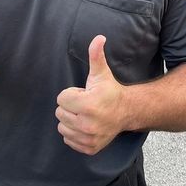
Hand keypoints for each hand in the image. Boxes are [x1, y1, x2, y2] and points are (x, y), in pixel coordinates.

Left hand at [56, 35, 124, 154]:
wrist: (126, 112)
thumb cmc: (110, 91)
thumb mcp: (101, 72)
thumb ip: (96, 55)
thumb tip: (99, 37)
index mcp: (88, 105)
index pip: (61, 98)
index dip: (71, 94)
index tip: (84, 94)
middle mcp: (88, 124)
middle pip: (60, 113)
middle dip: (70, 107)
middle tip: (85, 104)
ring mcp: (89, 138)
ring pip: (62, 127)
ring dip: (70, 120)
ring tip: (85, 114)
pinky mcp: (90, 148)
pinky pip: (68, 140)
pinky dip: (74, 133)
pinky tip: (86, 125)